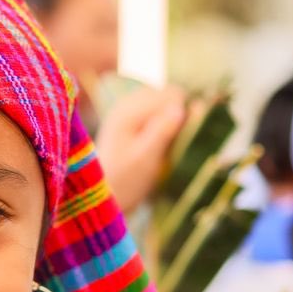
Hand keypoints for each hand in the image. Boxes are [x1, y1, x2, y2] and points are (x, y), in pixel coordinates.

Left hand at [96, 84, 187, 211]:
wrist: (102, 197)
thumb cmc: (125, 181)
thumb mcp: (147, 158)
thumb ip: (163, 130)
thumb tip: (181, 107)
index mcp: (129, 111)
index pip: (171, 94)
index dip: (186, 110)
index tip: (190, 133)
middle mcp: (126, 104)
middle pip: (167, 94)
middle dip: (179, 112)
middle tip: (179, 141)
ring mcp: (126, 111)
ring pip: (162, 102)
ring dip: (172, 118)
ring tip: (170, 143)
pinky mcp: (129, 121)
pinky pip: (154, 112)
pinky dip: (162, 122)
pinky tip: (161, 142)